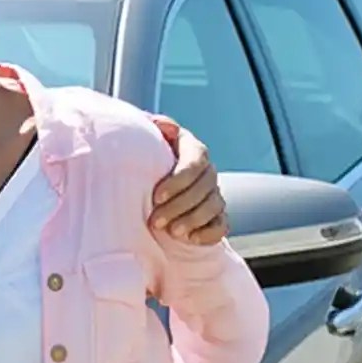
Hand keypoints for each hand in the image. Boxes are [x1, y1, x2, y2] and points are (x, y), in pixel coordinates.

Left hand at [147, 115, 226, 244]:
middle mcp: (207, 171)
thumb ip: (150, 130)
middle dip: (180, 206)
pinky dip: (208, 233)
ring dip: (192, 220)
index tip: (156, 197)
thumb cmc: (140, 164)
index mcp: (192, 149)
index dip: (178, 181)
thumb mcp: (142, 144)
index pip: (195, 163)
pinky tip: (191, 239)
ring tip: (171, 231)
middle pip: (204, 187)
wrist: (143, 191)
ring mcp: (213, 195)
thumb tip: (160, 124)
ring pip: (214, 206)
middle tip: (156, 221)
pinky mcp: (215, 217)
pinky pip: (221, 226)